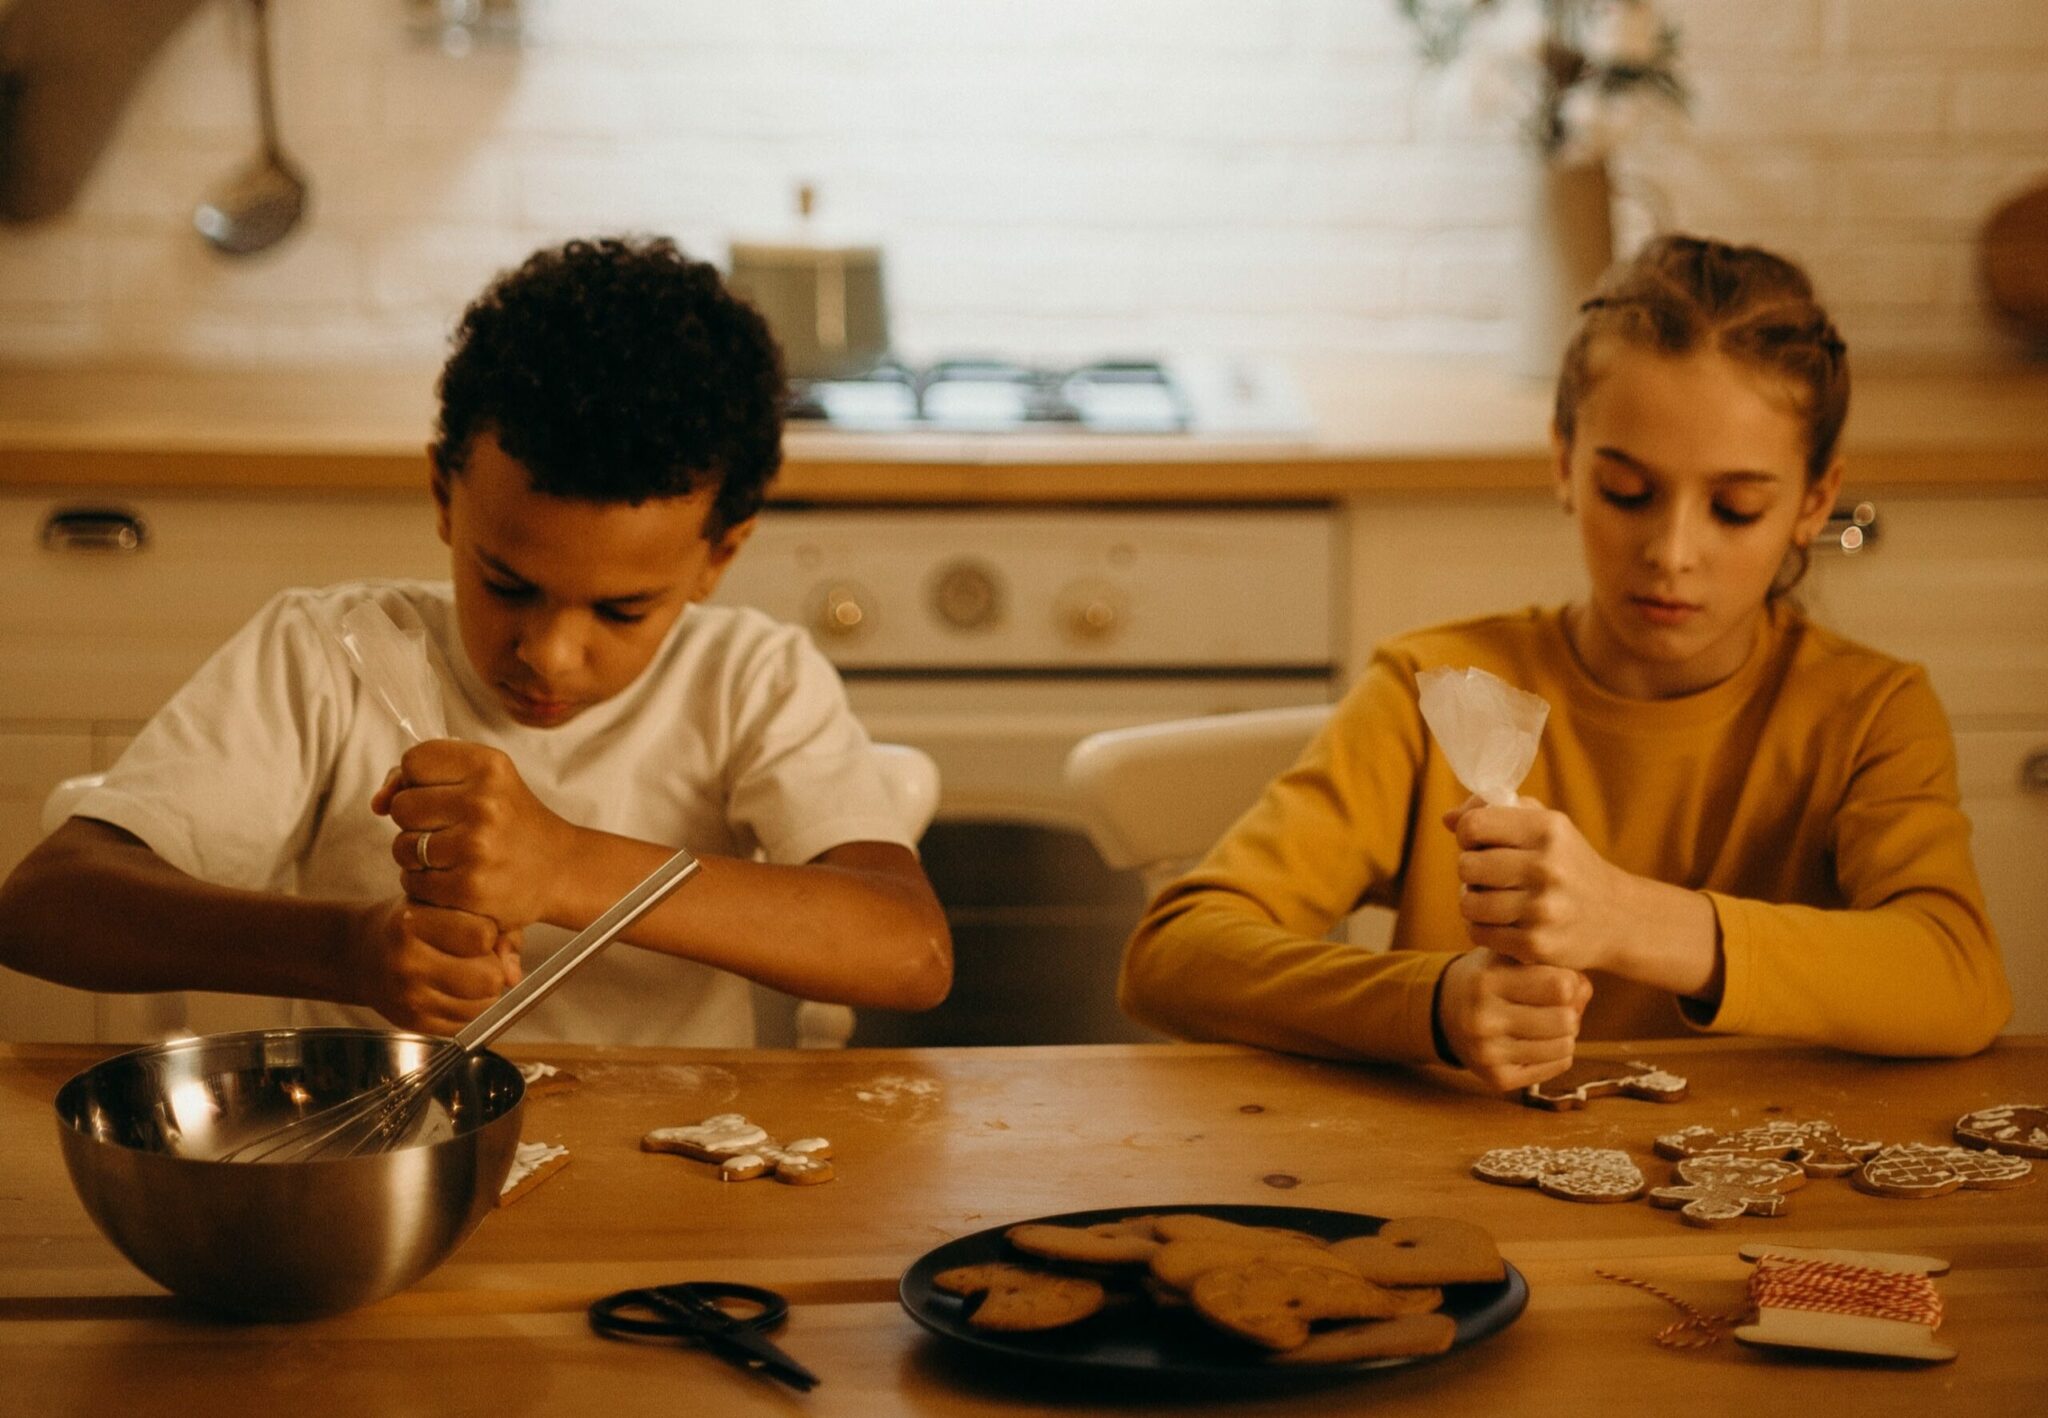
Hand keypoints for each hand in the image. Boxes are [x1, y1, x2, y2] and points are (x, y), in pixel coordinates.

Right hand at [349, 897, 521, 1035]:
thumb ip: (491, 927)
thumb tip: (513, 974)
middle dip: (492, 967)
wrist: (359, 953)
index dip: (489, 933)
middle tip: (477, 958)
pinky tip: (452, 991)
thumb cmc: (410, 922)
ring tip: (466, 974)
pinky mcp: (412, 1022)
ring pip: (482, 1005)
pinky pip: (466, 1023)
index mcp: (411, 922)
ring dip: (484, 991)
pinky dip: (468, 1009)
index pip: (483, 935)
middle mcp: (406, 961)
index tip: (477, 929)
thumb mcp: (441, 905)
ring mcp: (408, 996)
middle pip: (488, 976)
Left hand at [373, 740, 578, 930]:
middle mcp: (484, 802)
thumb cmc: (512, 820)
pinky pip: (414, 882)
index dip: (418, 781)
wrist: (560, 868)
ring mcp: (477, 847)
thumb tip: (377, 802)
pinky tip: (455, 879)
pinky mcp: (470, 887)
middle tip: (449, 829)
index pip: (413, 761)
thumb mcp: (482, 780)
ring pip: (402, 847)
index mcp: (489, 766)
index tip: (443, 795)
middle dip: (416, 821)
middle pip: (402, 806)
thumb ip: (422, 776)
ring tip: (453, 856)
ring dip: (418, 856)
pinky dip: (426, 884)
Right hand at [1435, 947, 1591, 1091]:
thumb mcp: (1510, 958)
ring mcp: (1488, 1053)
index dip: (1568, 981)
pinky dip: (1556, 1053)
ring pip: (1564, 1046)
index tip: (1559, 981)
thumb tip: (1585, 990)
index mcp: (1486, 981)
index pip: (1559, 986)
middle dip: (1569, 1011)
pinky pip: (1556, 1067)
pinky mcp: (1497, 1078)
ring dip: (1564, 1034)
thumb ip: (1551, 966)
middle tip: (1557, 1007)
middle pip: (1566, 1020)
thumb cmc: (1488, 978)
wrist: (1444, 1012)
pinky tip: (1539, 1042)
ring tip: (1548, 1024)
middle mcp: (1482, 1019)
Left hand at [1443, 793, 1635, 973]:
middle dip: (1471, 870)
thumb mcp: (1544, 825)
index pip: (1473, 826)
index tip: (1481, 843)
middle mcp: (1546, 867)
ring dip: (1474, 901)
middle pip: (1466, 866)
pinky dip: (1483, 928)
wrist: (1618, 917)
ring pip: (1468, 902)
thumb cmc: (1568, 863)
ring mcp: (1542, 909)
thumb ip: (1494, 812)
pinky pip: (1478, 933)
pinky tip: (1503, 921)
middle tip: (1489, 875)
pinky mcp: (1536, 945)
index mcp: (1548, 829)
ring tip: (1494, 898)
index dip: (1468, 835)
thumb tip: (1448, 819)